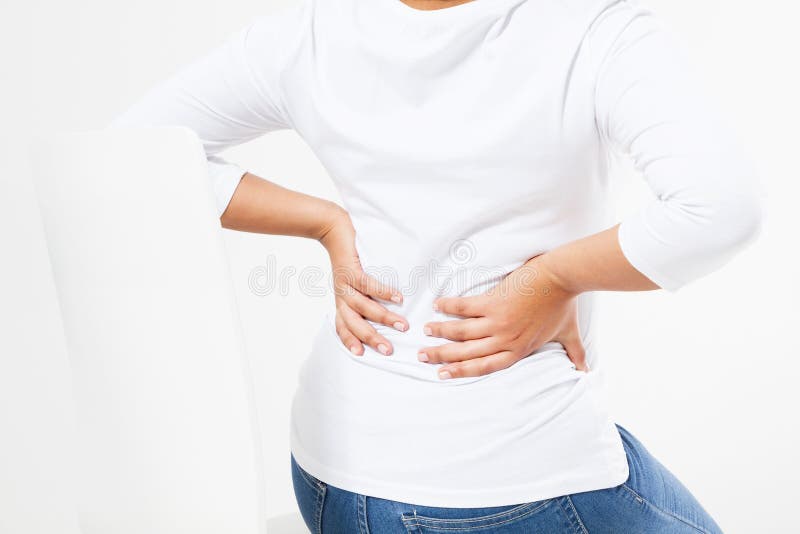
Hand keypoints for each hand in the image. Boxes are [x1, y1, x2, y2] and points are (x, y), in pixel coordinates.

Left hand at [319, 208, 407, 355]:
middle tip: (389, 350)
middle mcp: (341, 295)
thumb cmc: (349, 255)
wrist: (332, 228)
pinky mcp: (350, 268)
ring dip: (382, 318)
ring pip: (362, 306)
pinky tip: (398, 298)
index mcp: (342, 300)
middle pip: (353, 323)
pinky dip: (383, 292)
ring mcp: (345, 282)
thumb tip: (391, 307)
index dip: (350, 341)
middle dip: (370, 338)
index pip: (342, 326)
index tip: (362, 355)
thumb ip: (366, 294)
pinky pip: (367, 284)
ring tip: (402, 325)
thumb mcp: (354, 279)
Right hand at [418, 254, 587, 378]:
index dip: (462, 371)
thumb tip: (586, 371)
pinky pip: (465, 307)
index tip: (444, 374)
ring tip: (424, 332)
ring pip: (462, 332)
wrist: (561, 278)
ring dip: (441, 332)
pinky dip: (449, 307)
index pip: (484, 366)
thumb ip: (575, 353)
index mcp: (518, 349)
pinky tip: (436, 305)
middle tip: (423, 357)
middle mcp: (505, 339)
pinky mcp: (493, 302)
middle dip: (443, 356)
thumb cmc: (564, 305)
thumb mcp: (569, 334)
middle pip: (467, 353)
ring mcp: (497, 322)